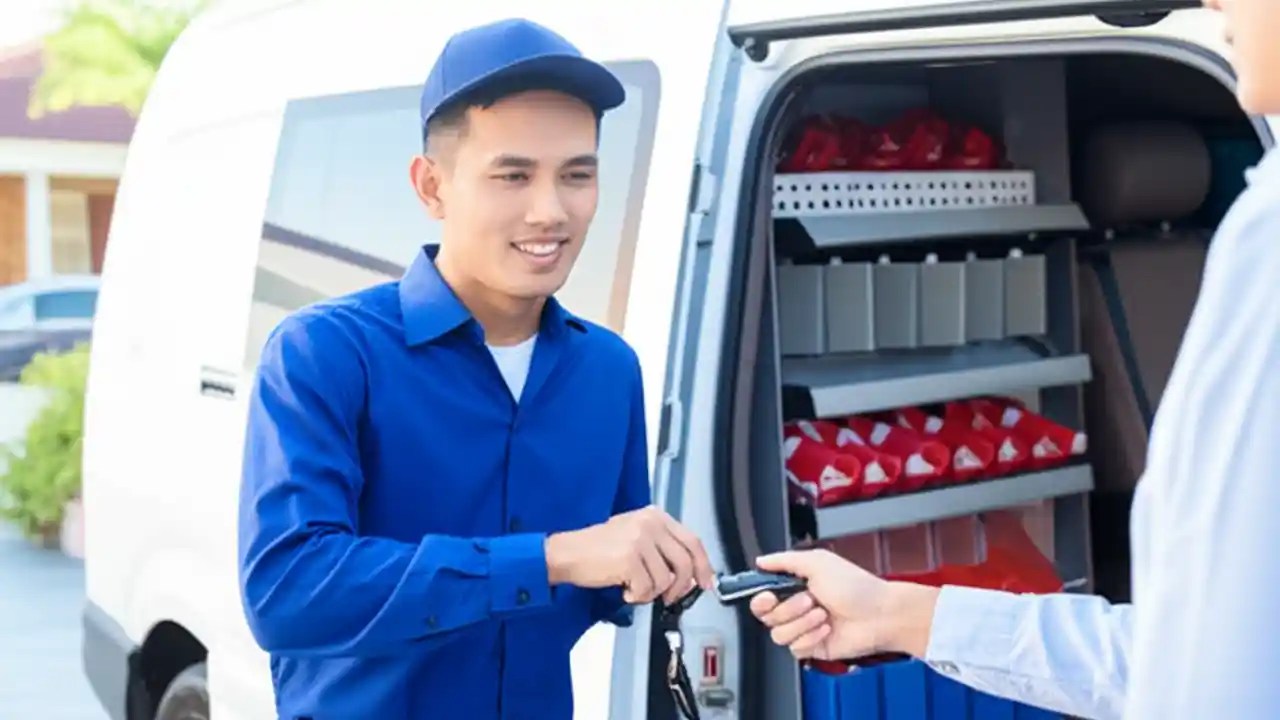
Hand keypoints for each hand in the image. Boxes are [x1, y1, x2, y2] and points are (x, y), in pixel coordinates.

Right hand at [545, 506, 714, 604]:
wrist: (568, 552)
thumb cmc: (597, 548)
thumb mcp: (634, 535)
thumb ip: (662, 548)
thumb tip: (689, 575)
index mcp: (655, 516)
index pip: (692, 541)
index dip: (703, 565)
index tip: (706, 582)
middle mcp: (650, 524)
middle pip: (685, 562)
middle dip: (681, 587)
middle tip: (670, 597)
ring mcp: (640, 540)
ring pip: (666, 580)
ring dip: (652, 593)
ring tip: (635, 587)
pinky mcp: (629, 558)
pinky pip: (647, 589)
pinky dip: (637, 596)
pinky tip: (625, 589)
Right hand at [748, 549, 938, 660]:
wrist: (879, 614)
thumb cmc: (856, 586)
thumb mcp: (818, 562)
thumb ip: (784, 560)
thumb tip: (761, 561)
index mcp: (795, 585)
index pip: (762, 596)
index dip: (761, 599)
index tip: (769, 596)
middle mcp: (797, 608)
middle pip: (767, 617)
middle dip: (787, 609)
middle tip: (808, 600)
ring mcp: (804, 629)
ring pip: (779, 634)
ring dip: (801, 623)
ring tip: (823, 614)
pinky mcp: (812, 647)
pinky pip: (795, 649)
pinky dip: (811, 637)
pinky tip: (827, 629)